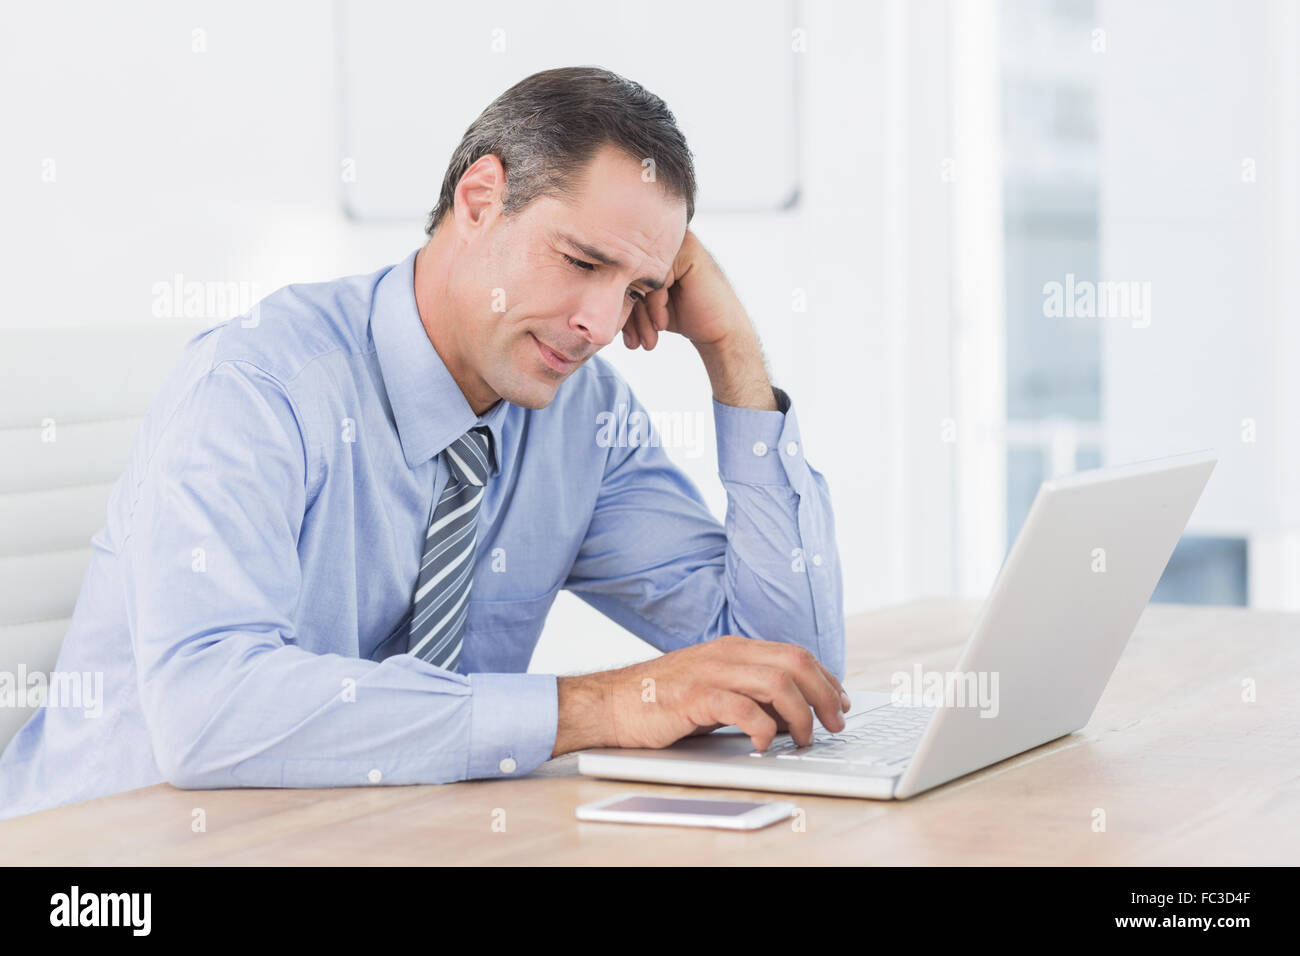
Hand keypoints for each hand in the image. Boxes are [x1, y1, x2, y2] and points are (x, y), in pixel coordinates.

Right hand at [594, 635, 851, 752]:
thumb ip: (751, 694)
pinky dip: (763, 728)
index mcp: (734, 648)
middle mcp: (727, 654)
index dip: (826, 679)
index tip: (840, 703)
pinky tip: (764, 744)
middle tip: (834, 725)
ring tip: (802, 740)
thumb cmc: (660, 699)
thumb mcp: (714, 690)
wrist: (610, 703)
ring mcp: (711, 673)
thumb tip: (792, 713)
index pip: (796, 655)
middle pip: (795, 664)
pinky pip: (743, 708)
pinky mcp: (694, 697)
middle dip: (824, 695)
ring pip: (778, 684)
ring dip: (801, 716)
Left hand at [622, 229, 748, 351]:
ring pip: (640, 278)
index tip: (624, 338)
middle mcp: (658, 241)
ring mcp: (674, 241)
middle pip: (627, 275)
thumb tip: (582, 309)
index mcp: (644, 250)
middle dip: (629, 315)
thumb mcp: (643, 305)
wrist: (718, 330)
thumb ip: (622, 293)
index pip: (618, 275)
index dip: (619, 309)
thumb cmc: (679, 318)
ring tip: (642, 341)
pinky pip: (657, 278)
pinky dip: (656, 305)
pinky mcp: (687, 250)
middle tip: (631, 343)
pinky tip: (661, 325)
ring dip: (640, 315)